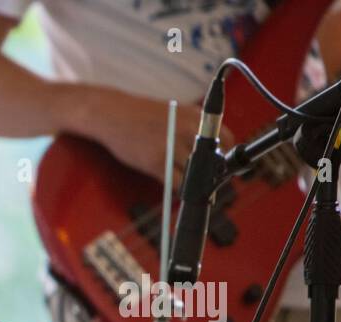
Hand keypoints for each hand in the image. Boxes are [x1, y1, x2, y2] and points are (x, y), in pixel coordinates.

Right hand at [81, 89, 234, 185]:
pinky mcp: (158, 162)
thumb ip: (194, 129)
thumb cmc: (143, 117)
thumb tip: (211, 153)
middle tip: (205, 180)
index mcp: (197, 116)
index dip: (222, 156)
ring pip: (196, 175)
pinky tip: (174, 185)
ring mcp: (174, 146)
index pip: (226, 140)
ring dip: (193, 183)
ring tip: (187, 183)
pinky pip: (178, 184)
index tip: (217, 165)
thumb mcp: (176, 113)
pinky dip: (179, 189)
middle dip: (210, 173)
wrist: (114, 115)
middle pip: (213, 161)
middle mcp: (189, 130)